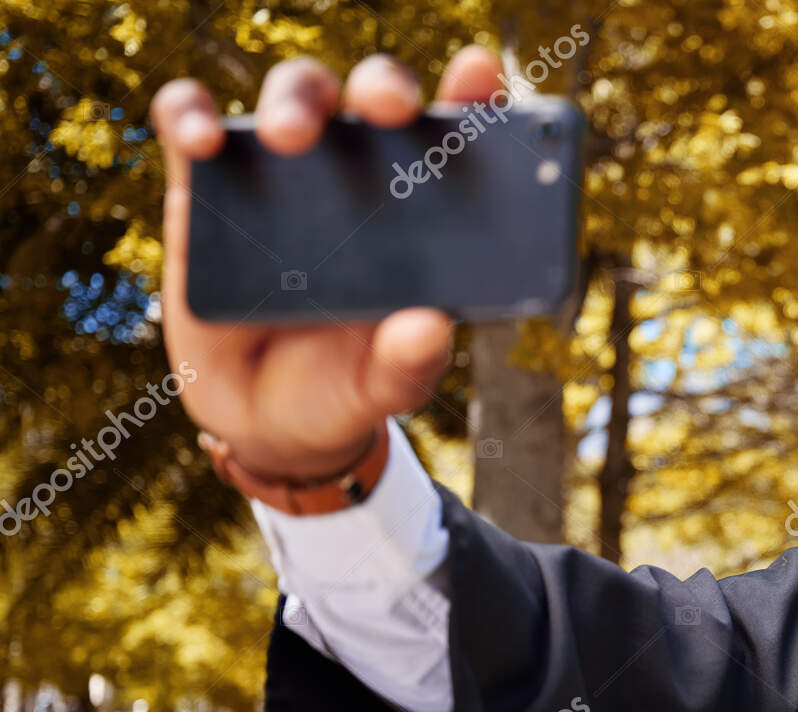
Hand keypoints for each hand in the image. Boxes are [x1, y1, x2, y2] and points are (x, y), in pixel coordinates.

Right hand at [152, 48, 501, 478]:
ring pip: (294, 96)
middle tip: (389, 107)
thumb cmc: (344, 391)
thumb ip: (408, 364)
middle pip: (372, 98)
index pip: (454, 138)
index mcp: (421, 213)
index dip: (472, 96)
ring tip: (289, 135)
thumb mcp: (382, 388)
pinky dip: (190, 115)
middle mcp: (358, 178)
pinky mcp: (208, 190)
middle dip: (383, 85)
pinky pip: (190, 126)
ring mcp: (282, 178)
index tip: (480, 74)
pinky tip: (202, 139)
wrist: (266, 424)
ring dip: (294, 99)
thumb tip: (431, 329)